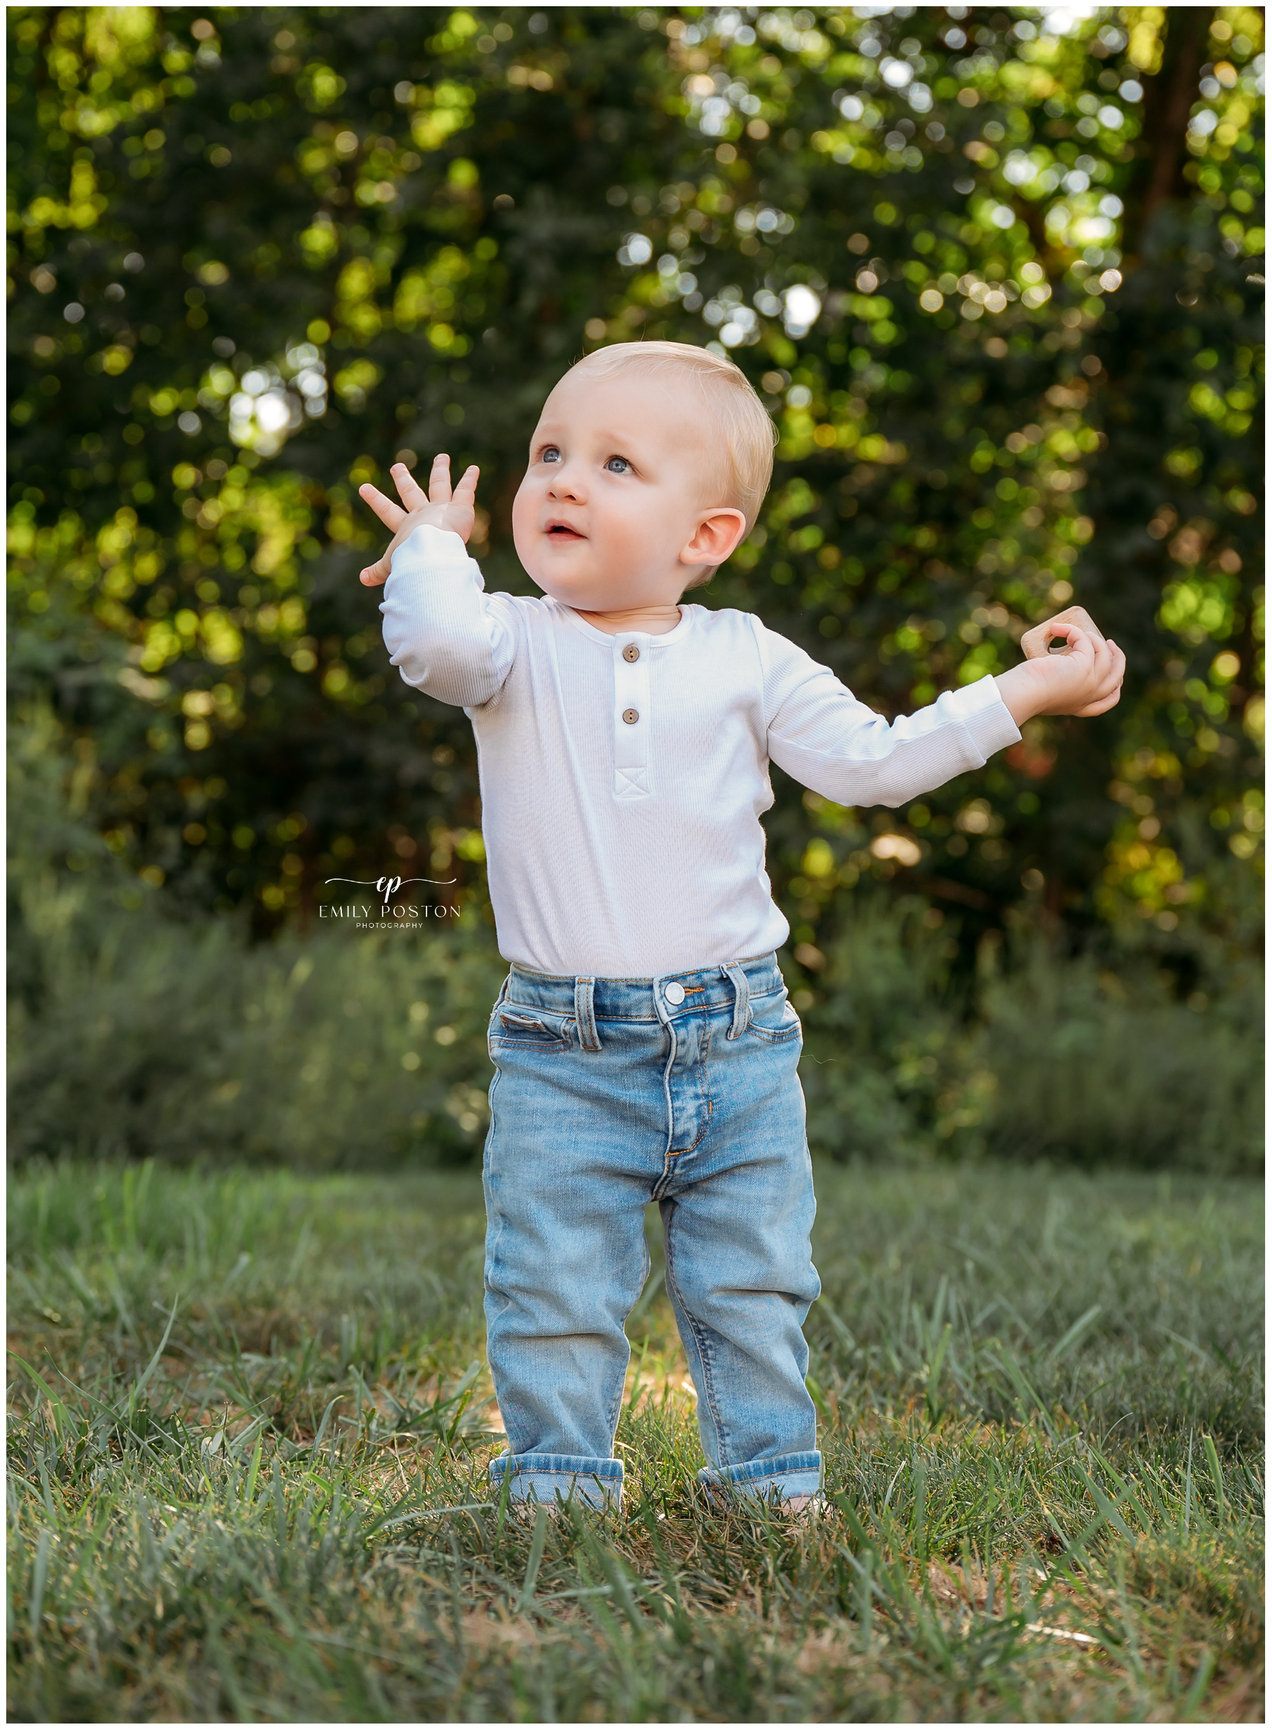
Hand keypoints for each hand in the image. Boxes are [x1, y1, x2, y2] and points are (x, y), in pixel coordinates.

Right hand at [355, 454, 479, 586]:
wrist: (430, 552)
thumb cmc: (411, 560)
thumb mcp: (392, 565)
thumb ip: (380, 570)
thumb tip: (362, 579)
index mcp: (407, 526)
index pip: (388, 512)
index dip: (376, 501)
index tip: (363, 487)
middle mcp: (423, 513)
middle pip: (412, 493)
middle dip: (403, 480)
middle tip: (396, 466)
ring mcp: (441, 508)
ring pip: (440, 485)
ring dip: (440, 471)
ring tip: (442, 457)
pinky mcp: (460, 509)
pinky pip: (465, 491)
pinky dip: (470, 480)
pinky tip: (474, 469)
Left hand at [995, 606, 1124, 723]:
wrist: (1021, 695)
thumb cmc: (1023, 693)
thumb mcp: (1043, 692)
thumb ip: (1052, 686)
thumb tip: (1050, 666)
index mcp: (1080, 706)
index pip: (1108, 700)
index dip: (1115, 683)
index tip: (1108, 667)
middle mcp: (1089, 697)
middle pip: (1116, 677)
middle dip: (1118, 658)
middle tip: (1107, 642)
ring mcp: (1090, 682)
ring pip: (1105, 656)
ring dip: (1092, 639)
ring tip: (1072, 632)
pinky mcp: (1084, 667)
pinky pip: (1086, 641)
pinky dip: (1072, 630)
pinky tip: (1056, 628)